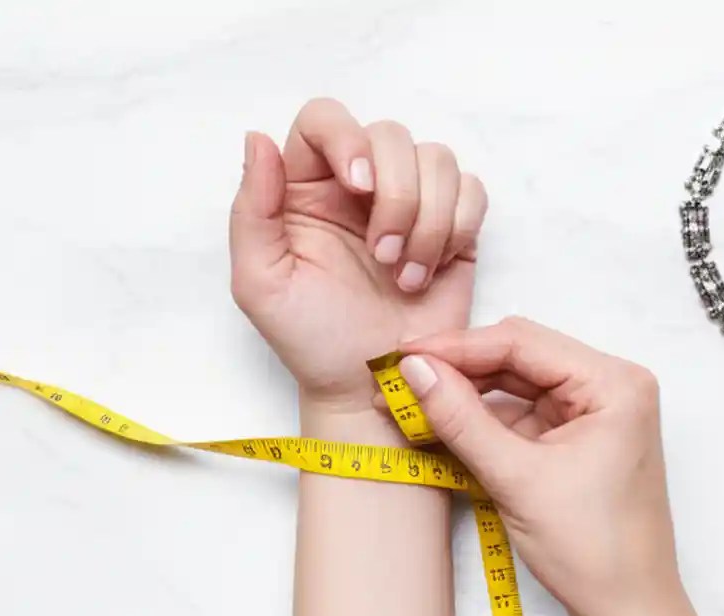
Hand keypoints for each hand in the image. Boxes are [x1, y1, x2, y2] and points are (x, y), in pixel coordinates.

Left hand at [228, 98, 486, 406]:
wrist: (374, 388)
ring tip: (407, 275)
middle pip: (392, 133)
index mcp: (305, 188)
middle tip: (383, 256)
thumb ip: (251, 210)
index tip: (358, 187)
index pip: (326, 119)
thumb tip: (258, 138)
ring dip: (428, 219)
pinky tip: (436, 267)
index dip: (349, 138)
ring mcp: (411, 203)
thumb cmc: (313, 343)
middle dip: (397, 196)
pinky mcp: (454, 227)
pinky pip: (472, 190)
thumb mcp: (260, 283)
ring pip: (437, 158)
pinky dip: (459, 226)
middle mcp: (359, 185)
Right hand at [396, 317, 723, 615]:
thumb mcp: (517, 478)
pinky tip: (436, 426)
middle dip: (456, 369)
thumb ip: (462, 419)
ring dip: (463, 397)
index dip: (456, 346)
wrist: (628, 611)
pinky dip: (480, 423)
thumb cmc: (594, 550)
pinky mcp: (575, 439)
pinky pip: (520, 416)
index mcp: (614, 384)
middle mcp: (609, 387)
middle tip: (394, 378)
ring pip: (514, 387)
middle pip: (518, 358)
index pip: (522, 343)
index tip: (401, 354)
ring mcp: (592, 413)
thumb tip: (413, 369)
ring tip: (404, 403)